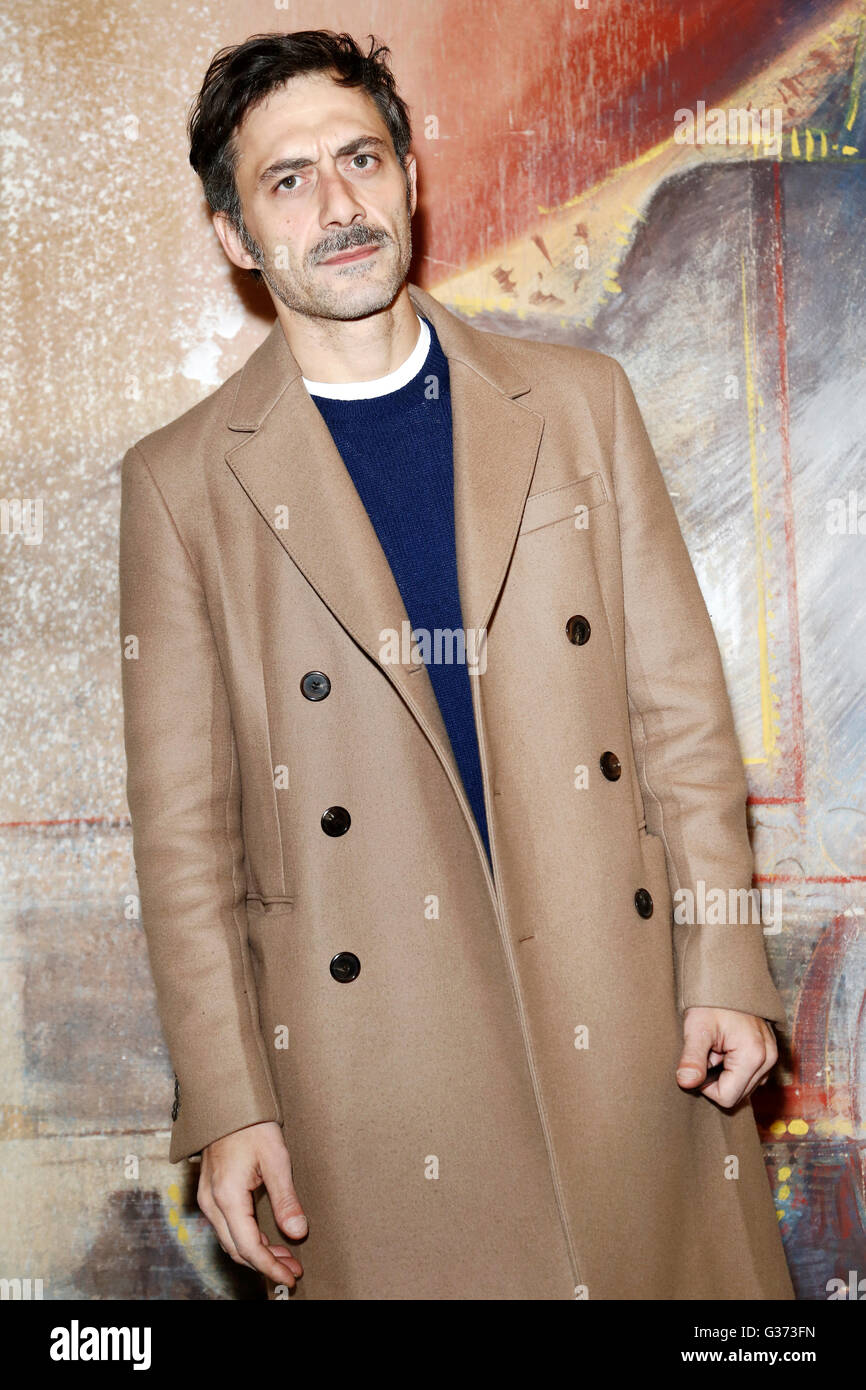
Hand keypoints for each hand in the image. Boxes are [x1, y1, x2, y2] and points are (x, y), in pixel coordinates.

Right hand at [197, 1120, 306, 1286]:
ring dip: (256, 1253)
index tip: (290, 1277)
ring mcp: (207, 1198)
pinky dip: (246, 1239)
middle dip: (265, 1264)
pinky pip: (226, 1227)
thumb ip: (286, 1199)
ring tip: (285, 1257)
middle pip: (237, 1249)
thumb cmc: (251, 1124)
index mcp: (227, 1196)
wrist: (227, 1100)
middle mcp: (211, 1202)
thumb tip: (297, 1232)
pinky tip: (265, 1238)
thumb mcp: (276, 1158)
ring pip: (230, 1240)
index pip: (249, 1247)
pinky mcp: (210, 1192)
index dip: (270, 1267)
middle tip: (293, 1270)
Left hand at [676, 1007, 777, 1107]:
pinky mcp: (769, 1053)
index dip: (707, 1086)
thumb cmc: (711, 1001)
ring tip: (718, 1048)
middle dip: (718, 1078)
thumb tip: (686, 1083)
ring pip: (744, 1086)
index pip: (727, 1097)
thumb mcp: (697, 1028)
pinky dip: (736, 1067)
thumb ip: (692, 1058)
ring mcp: (772, 1056)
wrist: (726, 979)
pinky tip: (726, 1048)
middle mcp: (769, 1059)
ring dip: (727, 1073)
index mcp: (753, 1056)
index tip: (699, 1063)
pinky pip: (751, 1075)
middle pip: (738, 1094)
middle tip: (709, 1052)